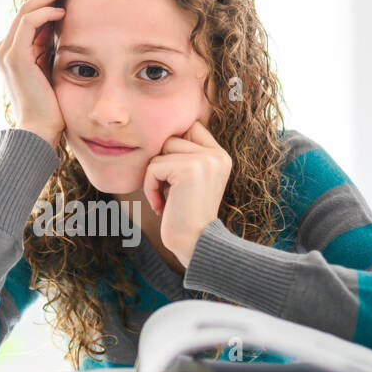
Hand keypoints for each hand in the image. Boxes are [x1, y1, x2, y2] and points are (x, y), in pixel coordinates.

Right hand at [0, 0, 73, 145]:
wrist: (39, 130)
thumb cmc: (50, 107)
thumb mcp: (50, 70)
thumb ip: (49, 48)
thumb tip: (61, 26)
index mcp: (10, 53)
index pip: (27, 19)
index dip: (47, 3)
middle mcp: (3, 50)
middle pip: (25, 10)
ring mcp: (6, 52)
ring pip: (26, 11)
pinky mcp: (15, 56)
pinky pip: (29, 23)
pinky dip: (46, 13)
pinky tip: (62, 12)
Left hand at [142, 120, 232, 267]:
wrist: (196, 245)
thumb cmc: (187, 218)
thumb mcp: (192, 182)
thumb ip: (186, 157)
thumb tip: (160, 135)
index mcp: (221, 156)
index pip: (192, 127)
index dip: (175, 147)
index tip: (173, 178)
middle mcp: (217, 155)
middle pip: (172, 138)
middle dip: (162, 163)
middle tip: (168, 191)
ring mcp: (205, 160)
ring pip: (161, 151)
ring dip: (154, 176)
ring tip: (164, 199)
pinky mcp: (189, 169)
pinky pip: (153, 167)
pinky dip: (150, 188)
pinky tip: (161, 206)